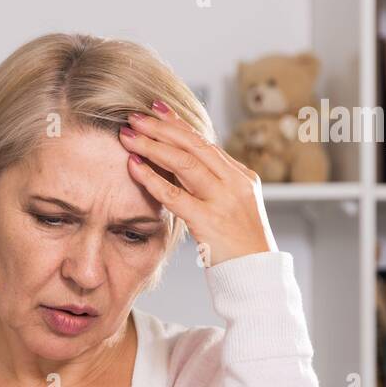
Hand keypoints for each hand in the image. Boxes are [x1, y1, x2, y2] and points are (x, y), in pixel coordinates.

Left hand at [118, 100, 277, 265]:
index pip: (205, 143)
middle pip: (194, 145)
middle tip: (134, 117)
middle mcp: (235, 183)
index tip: (156, 109)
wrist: (256, 277)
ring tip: (128, 136)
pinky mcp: (210, 221)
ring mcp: (224, 200)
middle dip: (161, 128)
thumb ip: (212, 188)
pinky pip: (175, 194)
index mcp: (241, 177)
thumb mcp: (231, 209)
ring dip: (152, 146)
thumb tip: (181, 168)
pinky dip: (152, 178)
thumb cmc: (238, 247)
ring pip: (184, 163)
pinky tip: (134, 167)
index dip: (178, 124)